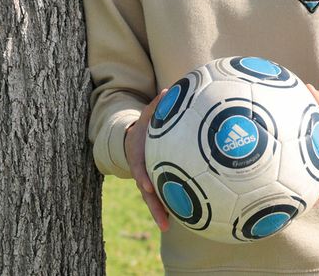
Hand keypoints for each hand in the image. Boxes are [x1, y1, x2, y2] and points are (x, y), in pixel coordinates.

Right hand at [125, 89, 170, 231]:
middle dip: (154, 207)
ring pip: (154, 201)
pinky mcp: (157, 186)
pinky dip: (171, 207)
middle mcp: (143, 174)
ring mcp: (148, 183)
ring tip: (168, 228)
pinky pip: (164, 198)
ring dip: (160, 214)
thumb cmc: (143, 129)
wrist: (132, 143)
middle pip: (147, 193)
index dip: (143, 178)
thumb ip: (156, 105)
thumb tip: (169, 90)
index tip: (147, 186)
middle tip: (164, 221)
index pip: (140, 170)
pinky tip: (186, 217)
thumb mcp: (146, 116)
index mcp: (139, 159)